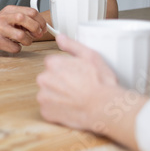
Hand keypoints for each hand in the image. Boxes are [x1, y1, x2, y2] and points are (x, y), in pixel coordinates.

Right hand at [0, 5, 47, 53]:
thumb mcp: (10, 17)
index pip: (31, 11)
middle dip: (35, 29)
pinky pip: (14, 47)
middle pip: (26, 19)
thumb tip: (42, 28)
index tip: (42, 28)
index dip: (41, 21)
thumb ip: (25, 19)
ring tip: (25, 42)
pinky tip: (13, 45)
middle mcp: (3, 17)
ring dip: (28, 41)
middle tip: (36, 35)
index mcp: (9, 10)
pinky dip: (17, 49)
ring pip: (21, 35)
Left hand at [36, 34, 146, 150]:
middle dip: (61, 82)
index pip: (53, 64)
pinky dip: (58, 110)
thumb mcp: (91, 56)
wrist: (105, 108)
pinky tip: (72, 108)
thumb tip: (60, 38)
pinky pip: (50, 109)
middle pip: (49, 78)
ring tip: (76, 98)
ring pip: (49, 94)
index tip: (77, 75)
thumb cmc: (101, 83)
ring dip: (59, 96)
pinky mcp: (46, 112)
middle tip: (78, 87)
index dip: (67, 70)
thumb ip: (72, 45)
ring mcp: (44, 97)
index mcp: (52, 64)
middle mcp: (44, 79)